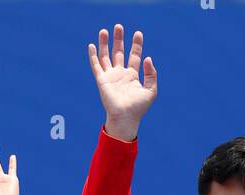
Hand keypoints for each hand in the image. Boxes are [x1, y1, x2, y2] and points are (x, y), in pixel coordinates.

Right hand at [88, 25, 156, 141]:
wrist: (125, 118)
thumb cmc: (139, 108)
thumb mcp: (151, 90)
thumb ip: (151, 74)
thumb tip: (147, 58)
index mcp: (132, 76)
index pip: (134, 55)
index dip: (136, 44)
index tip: (138, 33)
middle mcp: (120, 74)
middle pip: (118, 52)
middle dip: (119, 39)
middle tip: (119, 26)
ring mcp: (110, 77)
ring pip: (106, 56)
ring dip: (105, 43)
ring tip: (105, 30)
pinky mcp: (102, 81)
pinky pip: (96, 66)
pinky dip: (93, 56)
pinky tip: (92, 45)